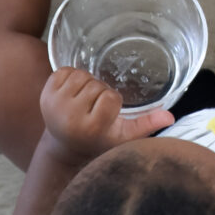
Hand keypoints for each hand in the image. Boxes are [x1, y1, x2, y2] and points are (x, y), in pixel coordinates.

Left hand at [40, 66, 172, 163]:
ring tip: (84, 100)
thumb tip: (170, 116)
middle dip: (99, 91)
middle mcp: (69, 117)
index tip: (106, 114)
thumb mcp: (123, 135)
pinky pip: (65, 71)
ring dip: (86, 83)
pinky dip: (71, 77)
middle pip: (96, 85)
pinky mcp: (44, 94)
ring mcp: (54, 105)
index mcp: (91, 128)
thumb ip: (146, 124)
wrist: (65, 144)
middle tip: (94, 107)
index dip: (112, 101)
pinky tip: (72, 93)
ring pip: (81, 75)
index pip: (111, 97)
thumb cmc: (98, 139)